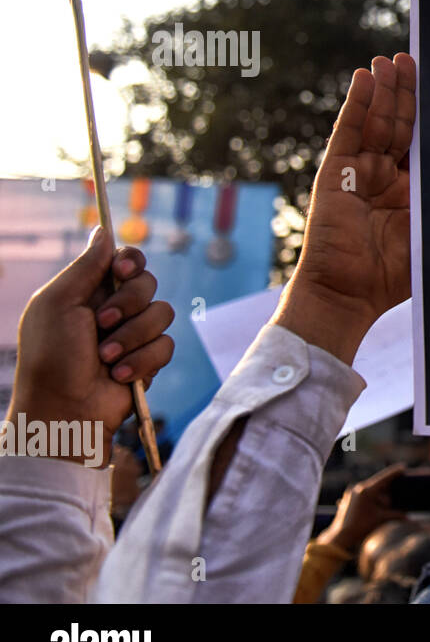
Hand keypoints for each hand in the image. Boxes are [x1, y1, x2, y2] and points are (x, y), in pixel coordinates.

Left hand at [8, 228, 174, 466]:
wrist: (64, 410)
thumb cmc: (50, 357)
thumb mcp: (58, 303)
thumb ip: (86, 266)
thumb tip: (103, 230)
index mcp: (90, 291)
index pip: (126, 259)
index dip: (131, 260)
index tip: (122, 270)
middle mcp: (114, 309)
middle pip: (148, 283)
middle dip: (129, 303)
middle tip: (103, 322)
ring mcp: (133, 335)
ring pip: (163, 314)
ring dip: (133, 337)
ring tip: (106, 358)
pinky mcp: (149, 359)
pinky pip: (167, 345)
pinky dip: (142, 360)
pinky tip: (118, 375)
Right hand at [273, 54, 416, 363]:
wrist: (348, 296)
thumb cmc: (394, 278)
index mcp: (412, 191)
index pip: (426, 142)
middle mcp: (386, 177)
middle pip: (402, 124)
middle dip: (411, 92)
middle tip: (420, 58)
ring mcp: (360, 172)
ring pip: (377, 121)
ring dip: (387, 89)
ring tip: (396, 59)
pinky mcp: (336, 172)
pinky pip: (349, 129)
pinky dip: (357, 101)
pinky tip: (367, 76)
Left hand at [317, 463, 405, 554]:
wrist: (340, 537)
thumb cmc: (360, 527)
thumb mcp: (381, 519)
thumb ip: (395, 515)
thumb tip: (409, 516)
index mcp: (366, 491)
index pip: (384, 478)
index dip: (394, 472)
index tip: (403, 466)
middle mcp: (358, 488)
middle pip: (378, 485)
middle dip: (386, 493)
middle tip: (389, 504)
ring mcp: (351, 493)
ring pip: (370, 490)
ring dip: (378, 498)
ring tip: (378, 510)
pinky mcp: (348, 498)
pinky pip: (362, 495)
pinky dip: (369, 499)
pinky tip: (370, 509)